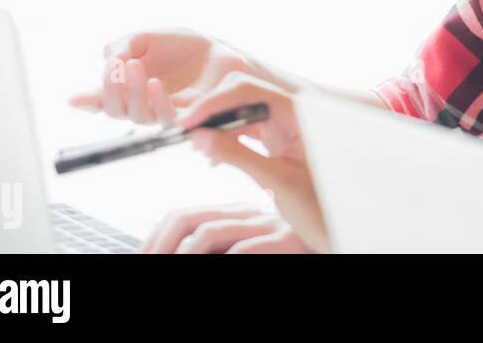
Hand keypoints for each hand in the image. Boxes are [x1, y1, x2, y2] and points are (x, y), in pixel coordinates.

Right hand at [68, 28, 265, 124]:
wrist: (219, 50)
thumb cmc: (181, 45)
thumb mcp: (146, 37)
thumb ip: (121, 46)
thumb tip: (110, 62)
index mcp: (125, 87)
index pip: (100, 100)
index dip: (86, 101)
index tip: (74, 98)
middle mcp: (140, 104)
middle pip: (115, 110)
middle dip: (110, 89)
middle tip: (115, 66)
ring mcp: (161, 113)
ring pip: (137, 115)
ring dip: (131, 92)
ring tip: (134, 66)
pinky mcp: (186, 117)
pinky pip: (167, 118)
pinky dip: (157, 102)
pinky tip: (155, 85)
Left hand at [141, 205, 315, 253]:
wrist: (339, 242)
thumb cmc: (298, 248)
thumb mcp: (256, 244)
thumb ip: (228, 244)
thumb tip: (186, 250)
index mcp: (240, 214)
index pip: (185, 214)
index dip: (156, 237)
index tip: (143, 256)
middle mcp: (251, 215)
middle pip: (190, 218)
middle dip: (159, 244)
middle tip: (147, 262)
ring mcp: (269, 226)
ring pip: (209, 233)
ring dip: (182, 255)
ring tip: (170, 267)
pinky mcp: (287, 240)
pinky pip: (244, 249)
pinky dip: (223, 262)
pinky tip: (214, 268)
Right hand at [179, 73, 331, 252]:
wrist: (340, 224)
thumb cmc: (321, 206)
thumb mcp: (276, 180)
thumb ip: (237, 156)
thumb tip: (199, 137)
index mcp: (300, 113)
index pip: (248, 90)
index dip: (213, 102)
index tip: (187, 122)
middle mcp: (293, 112)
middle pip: (242, 93)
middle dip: (212, 110)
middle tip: (188, 133)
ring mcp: (286, 123)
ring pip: (241, 109)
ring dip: (218, 124)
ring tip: (200, 148)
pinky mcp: (280, 136)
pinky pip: (247, 125)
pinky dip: (227, 136)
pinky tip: (214, 155)